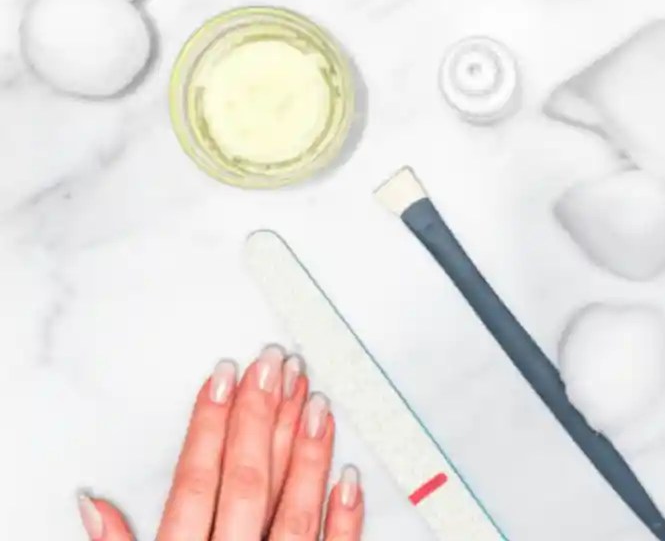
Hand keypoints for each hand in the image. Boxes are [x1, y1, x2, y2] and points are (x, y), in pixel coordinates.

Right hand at [77, 346, 364, 539]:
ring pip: (295, 509)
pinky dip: (345, 517)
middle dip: (261, 419)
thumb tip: (95, 502)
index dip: (209, 425)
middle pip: (247, 483)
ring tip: (315, 399)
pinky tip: (352, 476)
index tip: (224, 377)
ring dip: (307, 453)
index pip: (195, 483)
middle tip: (276, 365)